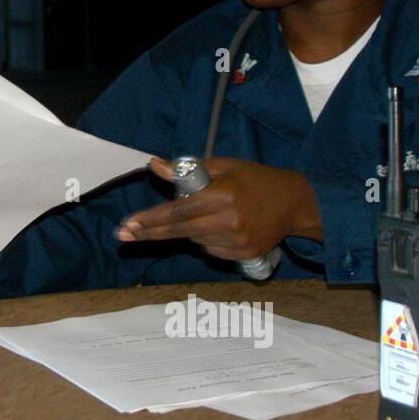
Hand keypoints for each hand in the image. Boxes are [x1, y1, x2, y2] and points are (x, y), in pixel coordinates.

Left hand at [117, 156, 321, 260]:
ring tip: (208, 213)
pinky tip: (221, 226)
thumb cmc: (254, 179)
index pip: (177, 211)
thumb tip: (154, 165)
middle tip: (124, 235)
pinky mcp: (244, 254)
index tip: (129, 224)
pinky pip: (210, 249)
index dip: (150, 219)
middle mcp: (229, 221)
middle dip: (149, 233)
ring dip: (188, 230)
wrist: (294, 203)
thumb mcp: (222, 166)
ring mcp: (237, 241)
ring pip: (194, 240)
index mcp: (222, 196)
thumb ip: (186, 170)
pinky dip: (206, 239)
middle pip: (179, 231)